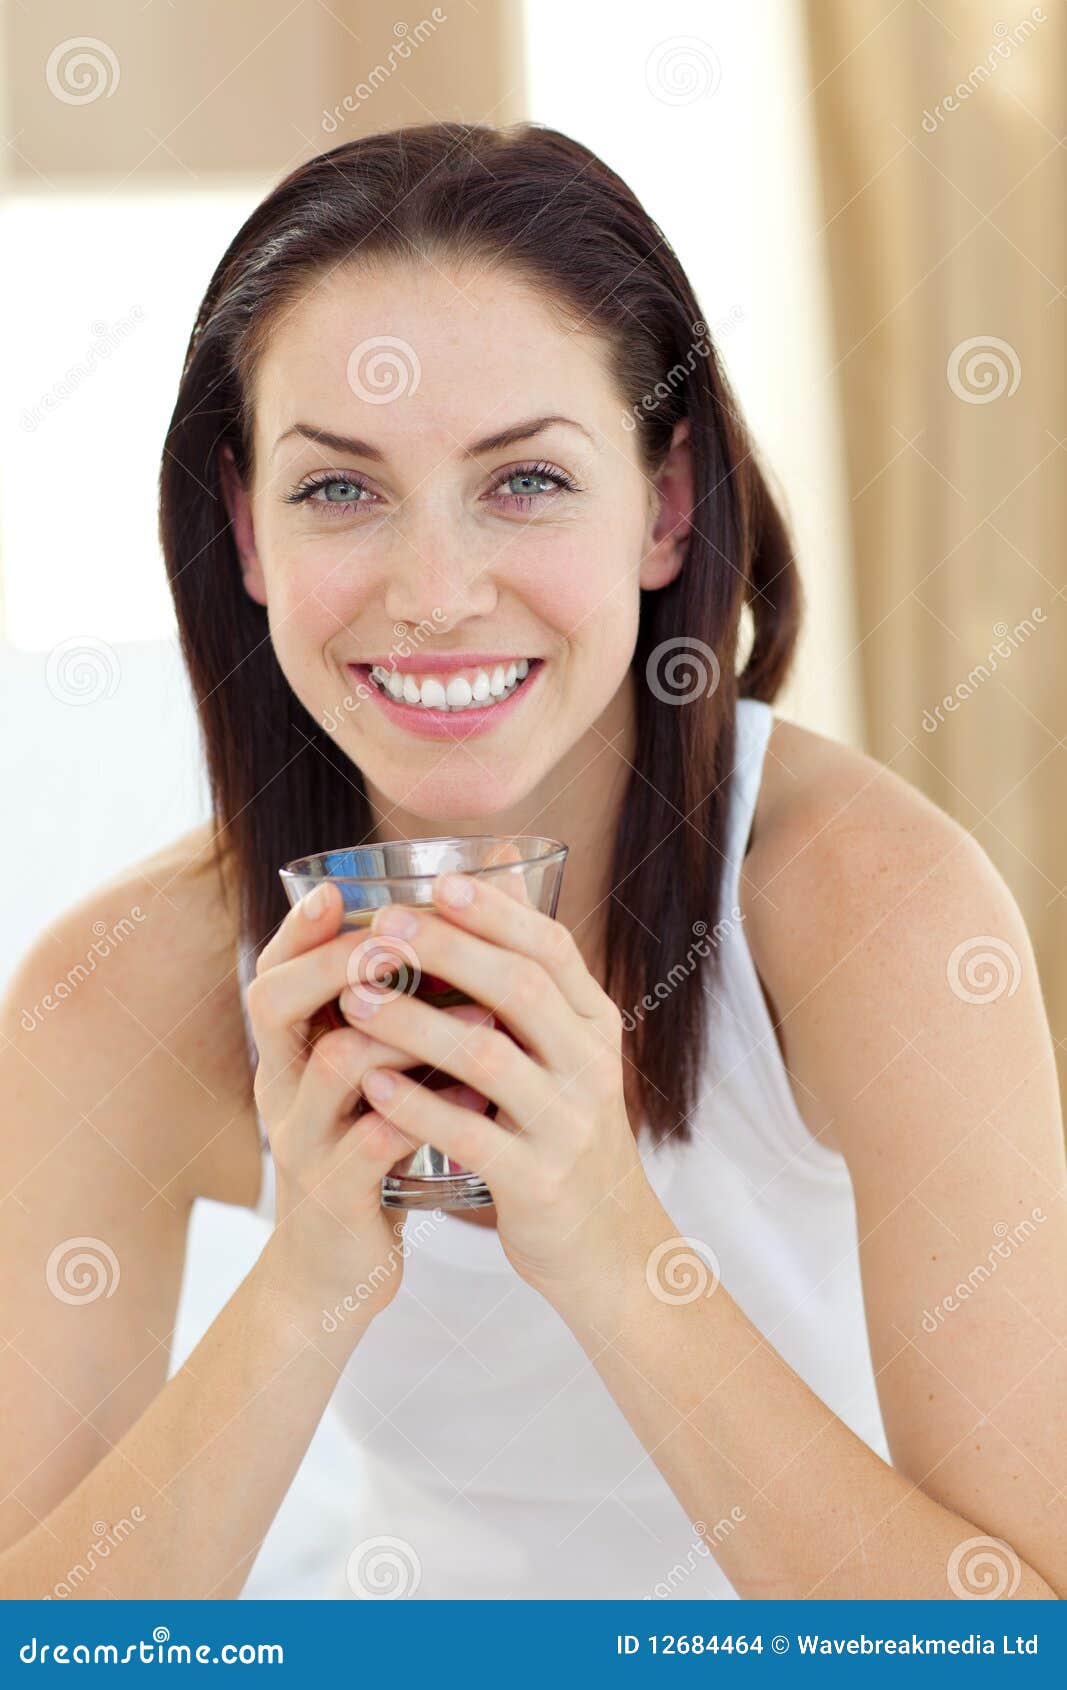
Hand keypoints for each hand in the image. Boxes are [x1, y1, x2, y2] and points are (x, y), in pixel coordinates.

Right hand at [246, 879, 494, 1331]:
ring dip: (408, 1028)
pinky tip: (478, 1092)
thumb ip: (388, 1018)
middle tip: (406, 938)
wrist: (336, 1271)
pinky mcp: (337, 1196)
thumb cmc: (364, 1152)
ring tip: (480, 1012)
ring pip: (336, 1064)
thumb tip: (445, 931)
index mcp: (289, 1053)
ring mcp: (304, 1142)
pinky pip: (375, 1141)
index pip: (274, 970)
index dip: (301, 929)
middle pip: (278, 1002)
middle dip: (343, 960)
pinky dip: (428, 1109)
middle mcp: (283, 1088)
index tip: (341, 889)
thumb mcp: (365, 1081)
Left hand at [339, 869, 656, 1309]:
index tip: (437, 881)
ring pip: (490, 1056)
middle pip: (521, 989)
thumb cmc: (564, 1130)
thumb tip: (500, 865)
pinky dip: (421, 1106)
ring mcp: (567, 1125)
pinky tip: (375, 1085)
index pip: (552, 949)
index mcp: (594, 1026)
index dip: (496, 911)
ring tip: (354, 1000)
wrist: (607, 1245)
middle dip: (448, 952)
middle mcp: (589, 1066)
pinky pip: (472, 1134)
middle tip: (379, 930)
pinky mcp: (537, 1182)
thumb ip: (531, 968)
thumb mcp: (565, 1049)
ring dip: (416, 1023)